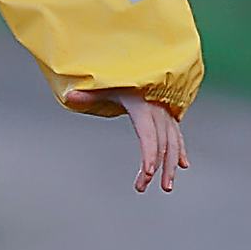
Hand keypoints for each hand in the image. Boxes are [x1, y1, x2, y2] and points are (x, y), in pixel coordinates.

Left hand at [62, 87, 188, 193]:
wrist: (148, 62)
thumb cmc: (124, 76)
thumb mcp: (107, 85)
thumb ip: (89, 94)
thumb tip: (68, 96)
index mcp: (145, 109)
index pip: (148, 136)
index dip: (148, 154)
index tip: (147, 172)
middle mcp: (160, 114)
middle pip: (162, 146)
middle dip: (155, 168)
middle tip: (142, 187)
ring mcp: (167, 116)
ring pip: (173, 144)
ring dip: (170, 166)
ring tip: (167, 187)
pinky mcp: (170, 117)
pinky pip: (177, 136)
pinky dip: (180, 151)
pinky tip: (183, 166)